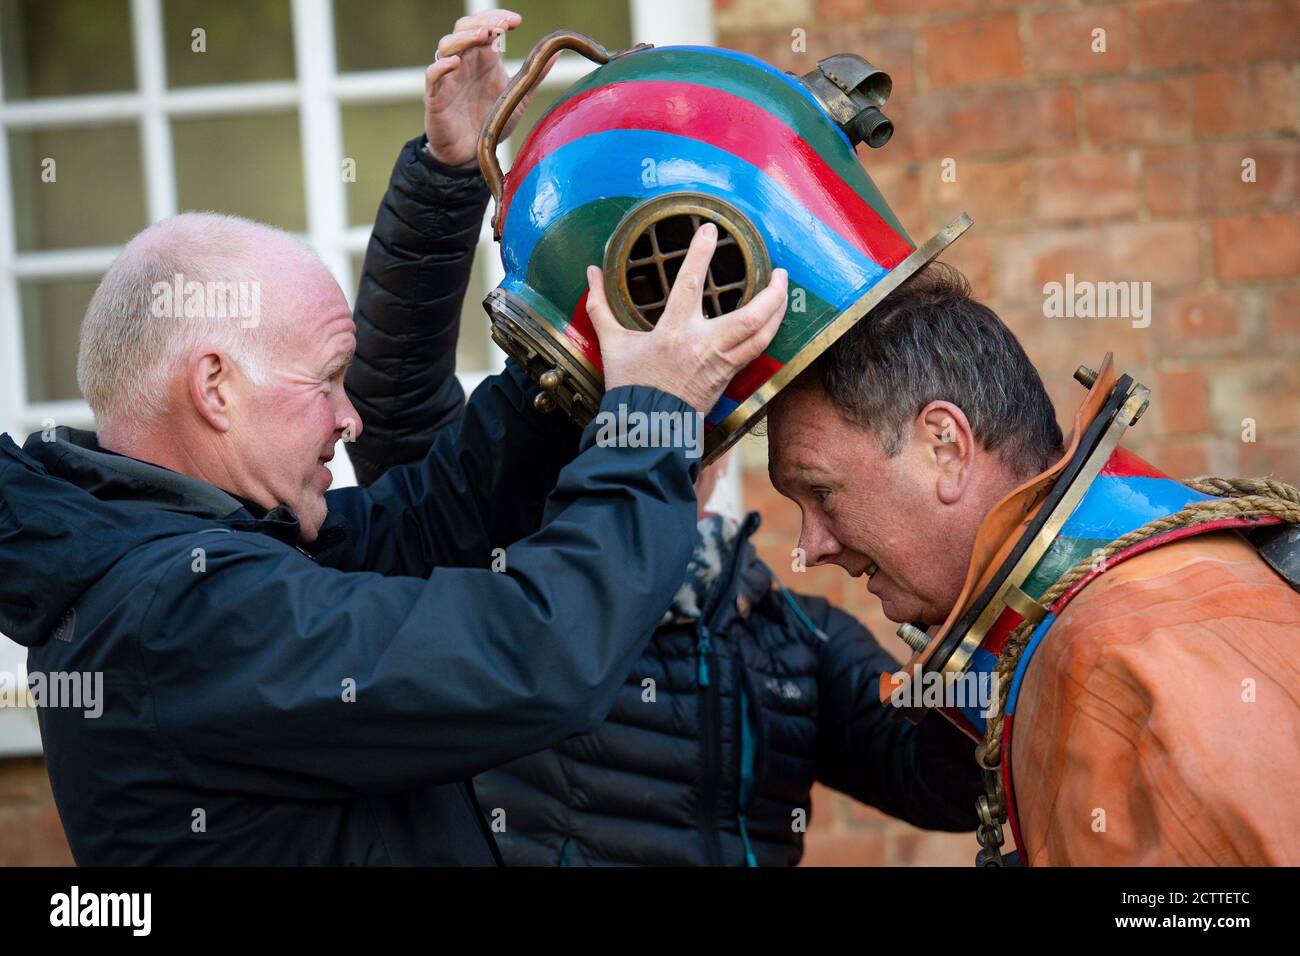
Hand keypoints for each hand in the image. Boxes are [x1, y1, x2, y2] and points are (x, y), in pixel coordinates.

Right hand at [425, 9, 550, 166]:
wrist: (471, 155)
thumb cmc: (490, 122)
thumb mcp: (517, 97)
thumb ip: (534, 75)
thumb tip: (556, 52)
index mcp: (483, 59)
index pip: (485, 26)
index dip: (498, 18)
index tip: (517, 21)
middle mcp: (464, 63)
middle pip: (463, 29)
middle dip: (481, 22)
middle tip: (501, 26)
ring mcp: (449, 78)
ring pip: (446, 46)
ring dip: (463, 38)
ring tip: (483, 36)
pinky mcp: (436, 97)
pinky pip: (432, 76)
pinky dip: (440, 66)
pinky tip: (454, 63)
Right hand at [585, 224, 787, 413]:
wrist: (648, 428)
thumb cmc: (631, 387)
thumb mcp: (612, 344)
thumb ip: (601, 306)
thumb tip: (591, 273)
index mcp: (673, 332)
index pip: (689, 284)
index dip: (700, 254)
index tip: (710, 230)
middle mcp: (704, 345)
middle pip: (751, 315)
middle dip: (772, 292)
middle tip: (779, 272)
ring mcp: (721, 362)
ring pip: (763, 334)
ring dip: (778, 310)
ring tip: (782, 291)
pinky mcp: (729, 376)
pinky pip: (758, 350)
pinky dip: (769, 331)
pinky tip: (772, 319)